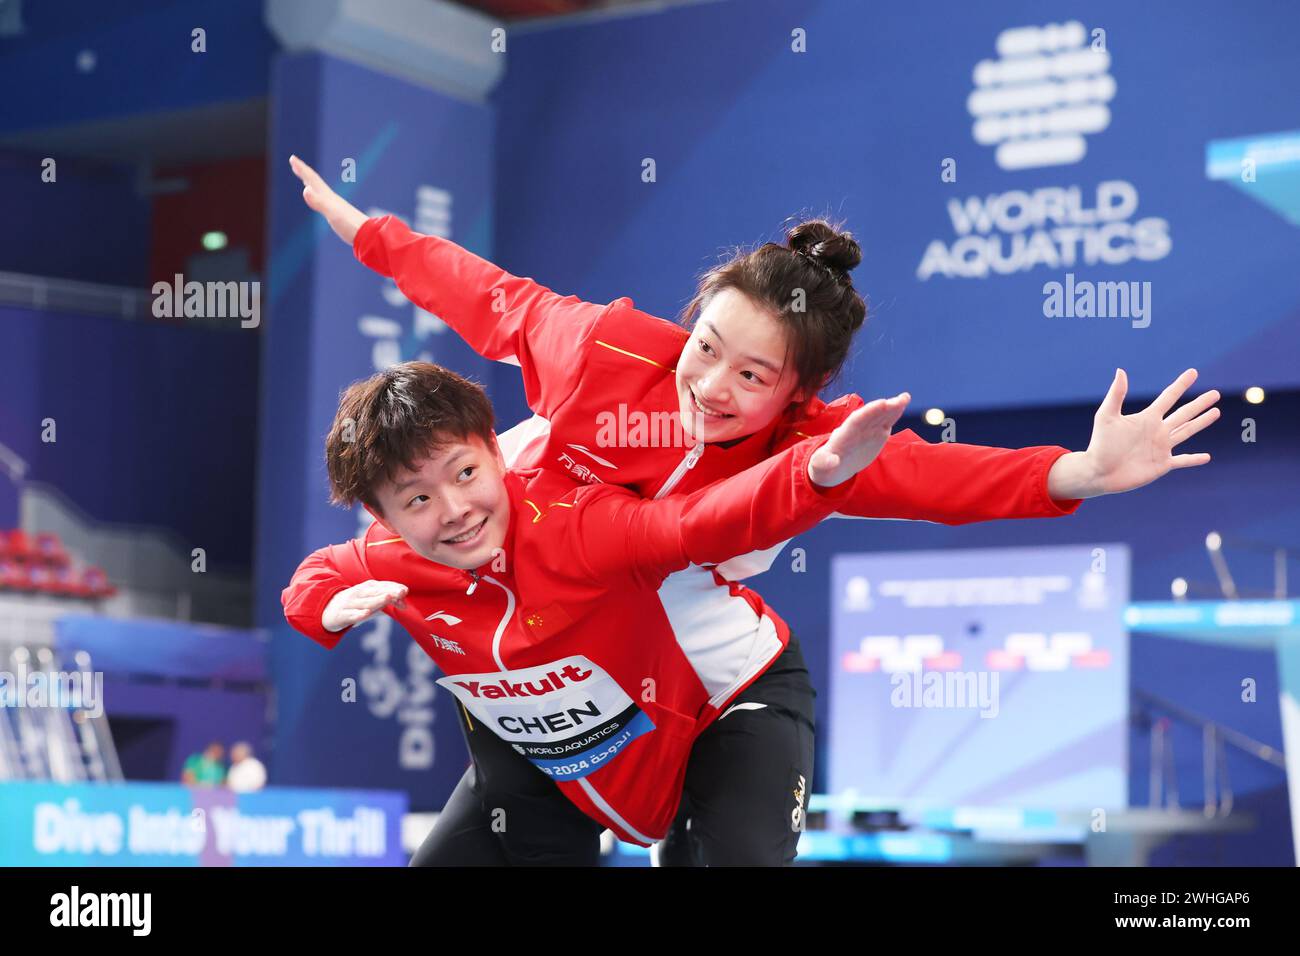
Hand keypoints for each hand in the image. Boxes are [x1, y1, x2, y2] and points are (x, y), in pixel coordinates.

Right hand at [289, 154, 368, 244]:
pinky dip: (320, 199)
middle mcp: (332, 199)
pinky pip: (326, 203)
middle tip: (295, 163)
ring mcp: (337, 207)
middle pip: (316, 182)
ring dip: (312, 185)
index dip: (302, 169)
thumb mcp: (332, 214)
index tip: (293, 158)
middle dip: (304, 173)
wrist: (370, 236)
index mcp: (328, 197)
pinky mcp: (340, 217)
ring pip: (321, 192)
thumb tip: (305, 189)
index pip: (312, 179)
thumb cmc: (350, 226)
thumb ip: (319, 202)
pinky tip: (322, 202)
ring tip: (306, 182)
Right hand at [322, 580, 408, 632]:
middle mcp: (358, 593)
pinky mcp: (342, 615)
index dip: (394, 588)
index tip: (405, 591)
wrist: (327, 610)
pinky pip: (351, 615)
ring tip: (388, 598)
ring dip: (377, 600)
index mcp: (366, 588)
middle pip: (375, 592)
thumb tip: (405, 605)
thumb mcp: (371, 602)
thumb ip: (387, 603)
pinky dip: (358, 614)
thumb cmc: (355, 605)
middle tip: (401, 592)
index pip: (382, 586)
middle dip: (389, 592)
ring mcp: (349, 604)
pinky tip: (366, 613)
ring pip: (365, 602)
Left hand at [808, 392, 910, 486]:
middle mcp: (856, 429)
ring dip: (891, 407)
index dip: (869, 412)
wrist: (832, 467)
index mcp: (843, 435)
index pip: (857, 421)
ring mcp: (866, 430)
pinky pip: (885, 422)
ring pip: (879, 417)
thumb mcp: (820, 467)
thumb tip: (831, 460)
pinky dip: (893, 415)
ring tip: (905, 398)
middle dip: (884, 407)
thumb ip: (823, 463)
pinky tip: (902, 406)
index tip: (882, 404)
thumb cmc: (823, 467)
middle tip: (901, 399)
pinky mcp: (874, 434)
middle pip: (870, 416)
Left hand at [1056, 368, 1219, 497]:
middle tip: (1215, 393)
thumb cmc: (1100, 444)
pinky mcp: (1162, 465)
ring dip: (1201, 422)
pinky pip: (1182, 460)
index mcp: (1146, 418)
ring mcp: (1161, 448)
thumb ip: (1116, 394)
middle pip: (1184, 413)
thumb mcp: (1106, 416)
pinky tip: (1207, 457)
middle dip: (1199, 403)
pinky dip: (1194, 459)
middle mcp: (1157, 431)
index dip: (1181, 385)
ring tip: (1216, 412)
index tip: (1193, 372)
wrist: (1098, 472)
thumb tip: (1120, 370)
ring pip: (1187, 432)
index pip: (1168, 397)